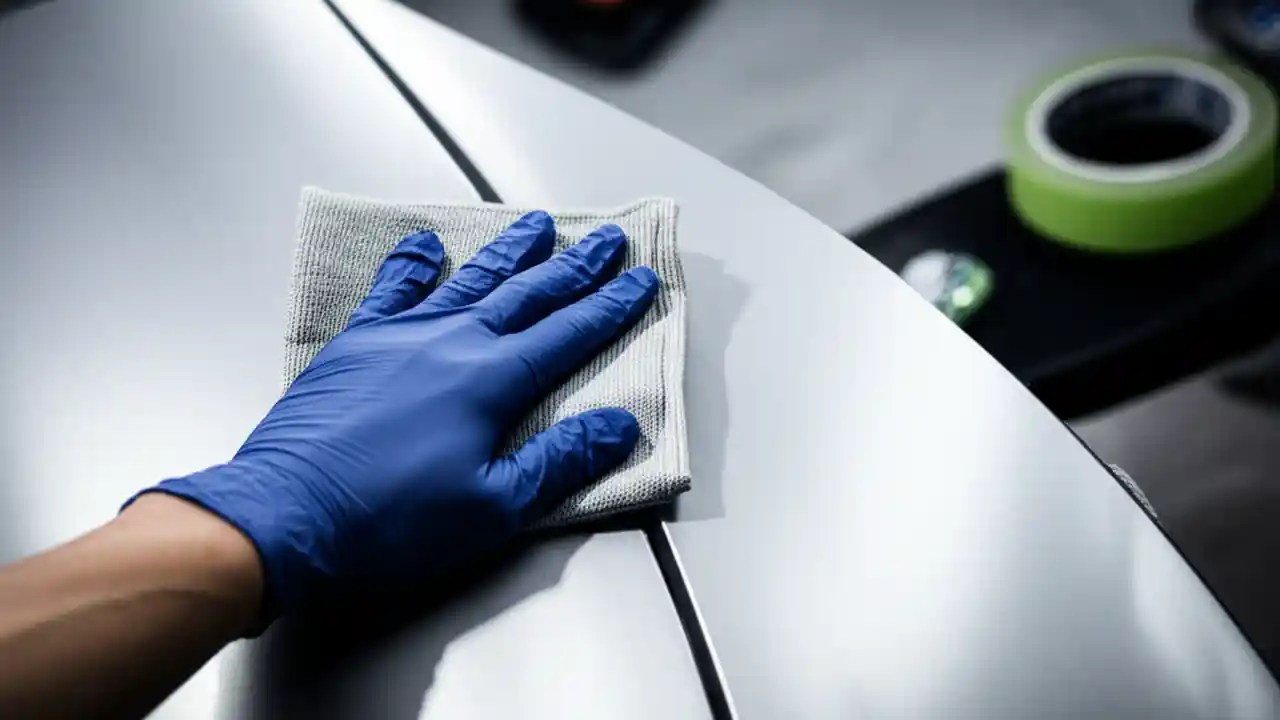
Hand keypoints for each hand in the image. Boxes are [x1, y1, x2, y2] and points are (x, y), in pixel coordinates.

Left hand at [132, 211, 658, 619]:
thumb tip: (620, 426)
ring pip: (469, 280)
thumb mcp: (494, 507)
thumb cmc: (392, 521)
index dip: (611, 308)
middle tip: (608, 238)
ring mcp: (399, 336)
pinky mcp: (356, 345)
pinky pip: (391, 289)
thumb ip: (561, 461)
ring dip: (509, 252)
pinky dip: (412, 264)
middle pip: (528, 294)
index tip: (640, 282)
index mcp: (491, 382)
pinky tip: (424, 246)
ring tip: (538, 223)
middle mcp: (451, 343)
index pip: (568, 334)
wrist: (288, 515)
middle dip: (575, 267)